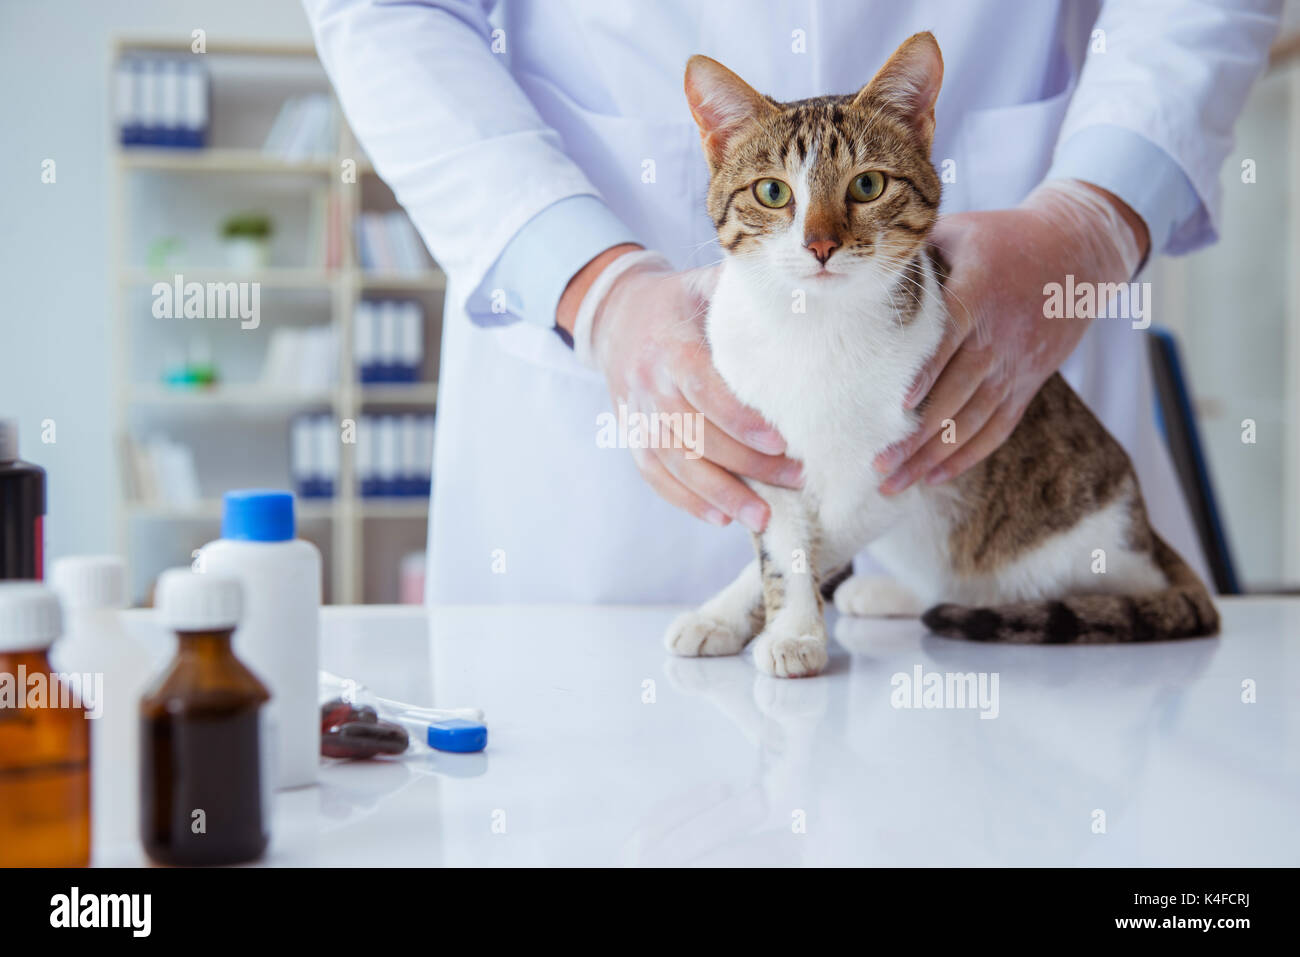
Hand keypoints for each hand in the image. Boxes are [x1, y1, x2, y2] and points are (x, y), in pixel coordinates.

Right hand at [585, 258, 802, 531]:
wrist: (617, 315)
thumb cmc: (680, 301)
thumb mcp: (707, 286)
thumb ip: (747, 298)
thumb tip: (803, 292)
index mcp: (671, 347)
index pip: (704, 389)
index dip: (739, 420)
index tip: (781, 442)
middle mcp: (649, 384)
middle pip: (695, 435)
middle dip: (746, 465)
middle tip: (796, 480)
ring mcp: (637, 414)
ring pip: (675, 463)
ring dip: (719, 495)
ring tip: (762, 518)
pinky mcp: (632, 435)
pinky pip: (655, 475)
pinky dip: (686, 500)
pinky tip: (721, 518)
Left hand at [875, 180, 1148, 493]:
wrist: (1078, 252)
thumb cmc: (1004, 238)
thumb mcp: (961, 231)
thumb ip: (914, 251)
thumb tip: (856, 264)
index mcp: (979, 295)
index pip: (949, 341)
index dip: (927, 374)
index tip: (897, 405)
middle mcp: (999, 338)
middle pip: (957, 395)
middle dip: (916, 436)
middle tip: (877, 465)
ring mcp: (1015, 366)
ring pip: (973, 421)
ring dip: (933, 456)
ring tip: (894, 484)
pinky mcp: (1026, 383)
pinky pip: (997, 428)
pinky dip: (967, 455)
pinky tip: (934, 477)